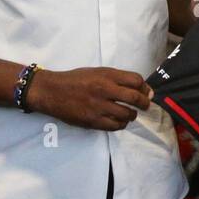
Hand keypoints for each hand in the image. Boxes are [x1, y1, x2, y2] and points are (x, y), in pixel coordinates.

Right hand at [28, 67, 152, 130]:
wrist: (52, 91)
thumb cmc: (76, 79)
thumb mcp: (97, 72)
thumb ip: (116, 78)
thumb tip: (139, 87)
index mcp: (106, 75)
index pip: (135, 80)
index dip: (144, 87)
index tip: (146, 92)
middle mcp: (104, 90)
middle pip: (134, 98)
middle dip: (144, 103)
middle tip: (145, 105)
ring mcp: (98, 106)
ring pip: (126, 114)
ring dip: (132, 115)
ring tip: (130, 114)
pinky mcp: (92, 121)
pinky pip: (114, 126)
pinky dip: (121, 124)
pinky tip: (119, 121)